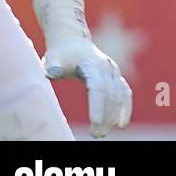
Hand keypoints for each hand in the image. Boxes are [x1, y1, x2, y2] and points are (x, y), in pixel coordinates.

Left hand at [33, 0, 131, 137]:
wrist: (72, 40)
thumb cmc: (60, 53)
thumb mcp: (52, 58)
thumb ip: (52, 66)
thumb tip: (51, 73)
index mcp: (91, 63)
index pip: (97, 87)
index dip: (97, 105)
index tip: (95, 122)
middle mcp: (106, 67)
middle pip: (110, 94)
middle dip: (106, 115)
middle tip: (96, 134)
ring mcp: (113, 71)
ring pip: (119, 95)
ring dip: (114, 114)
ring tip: (102, 132)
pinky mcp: (115, 76)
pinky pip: (124, 92)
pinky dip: (125, 107)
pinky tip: (121, 123)